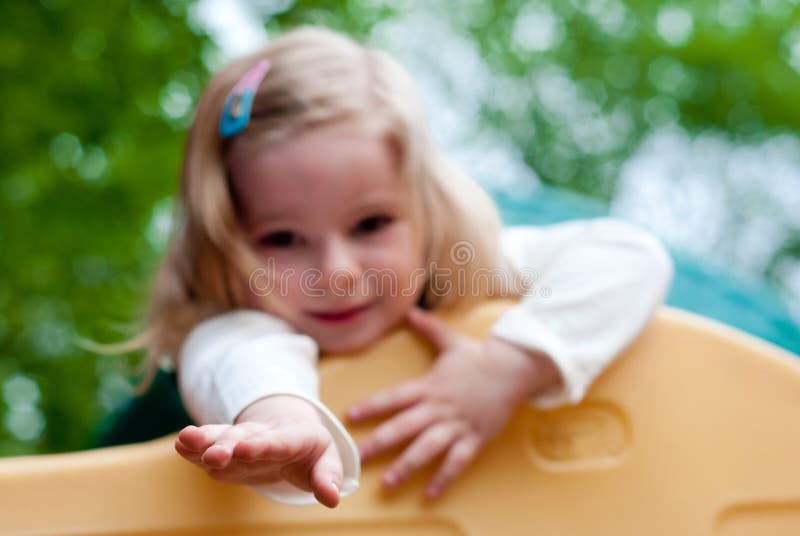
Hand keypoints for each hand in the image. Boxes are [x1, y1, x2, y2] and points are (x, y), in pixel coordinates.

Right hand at [174, 395, 342, 507]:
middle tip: (214, 455)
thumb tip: (332, 497)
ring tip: (186, 440)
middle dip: (229, 445)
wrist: (290, 434)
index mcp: (294, 435)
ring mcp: (242, 439)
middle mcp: (264, 433)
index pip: (278, 442)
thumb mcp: (326, 463)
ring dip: (206, 440)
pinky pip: (210, 443)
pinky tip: (181, 444)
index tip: (244, 450)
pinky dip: (195, 445)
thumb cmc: (311, 453)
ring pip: (224, 436)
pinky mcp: (226, 448)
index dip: (262, 446)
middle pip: (245, 437)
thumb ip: (328, 479)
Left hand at [347, 307, 560, 498]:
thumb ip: (428, 328)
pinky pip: (457, 462)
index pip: (395, 397)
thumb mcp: (451, 341)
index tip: (350, 415)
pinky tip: (431, 494)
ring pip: (428, 448)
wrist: (513, 370)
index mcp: (429, 386)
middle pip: (404, 427)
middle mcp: (439, 407)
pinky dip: (445, 479)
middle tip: (358, 457)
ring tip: (389, 482)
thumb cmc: (479, 358)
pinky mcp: (474, 438)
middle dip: (379, 443)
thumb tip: (410, 310)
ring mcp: (457, 424)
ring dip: (407, 465)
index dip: (372, 405)